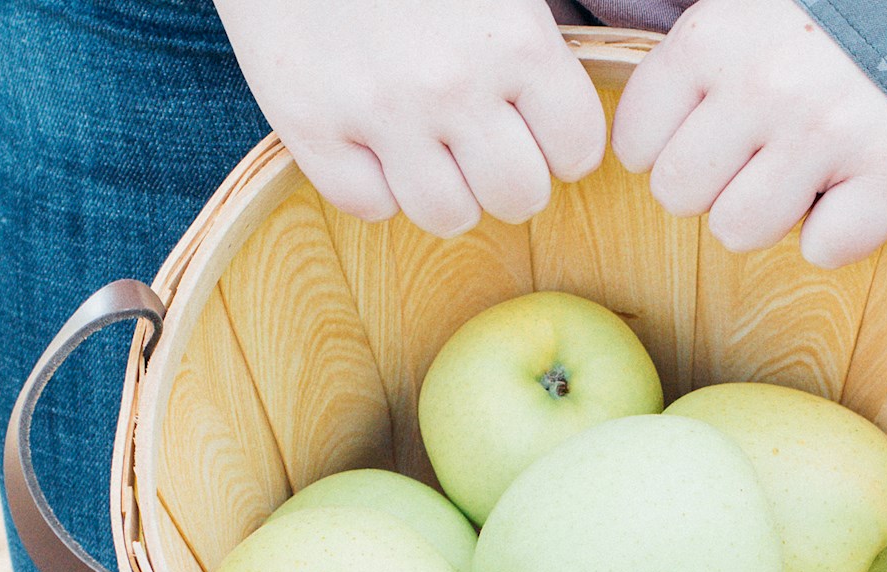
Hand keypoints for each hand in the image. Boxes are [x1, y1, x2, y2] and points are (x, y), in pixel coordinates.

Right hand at [214, 0, 605, 236]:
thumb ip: (532, 43)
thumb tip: (558, 113)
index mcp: (516, 41)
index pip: (576, 149)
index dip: (563, 150)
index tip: (542, 137)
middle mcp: (453, 85)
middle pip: (518, 197)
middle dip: (510, 181)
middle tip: (487, 152)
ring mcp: (379, 110)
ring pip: (447, 216)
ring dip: (447, 194)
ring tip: (432, 152)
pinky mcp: (310, 124)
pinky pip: (370, 207)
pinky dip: (378, 189)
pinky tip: (375, 147)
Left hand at [611, 0, 886, 267]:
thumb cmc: (841, 7)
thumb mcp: (747, 7)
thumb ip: (694, 64)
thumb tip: (646, 147)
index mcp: (713, 37)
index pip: (636, 144)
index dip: (669, 148)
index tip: (709, 130)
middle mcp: (763, 85)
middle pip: (679, 197)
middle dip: (712, 185)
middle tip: (759, 153)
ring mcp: (831, 130)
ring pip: (740, 232)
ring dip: (770, 213)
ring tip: (806, 167)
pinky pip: (825, 249)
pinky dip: (841, 229)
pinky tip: (858, 182)